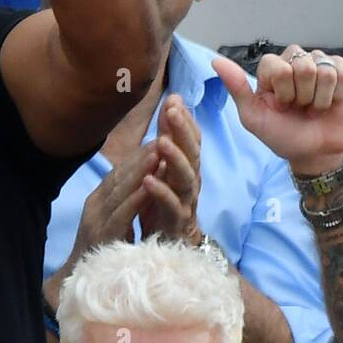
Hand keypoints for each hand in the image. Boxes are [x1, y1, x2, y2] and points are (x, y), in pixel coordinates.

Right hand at [44, 144, 160, 314]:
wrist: (79, 284)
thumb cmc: (100, 255)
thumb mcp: (112, 223)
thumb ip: (123, 204)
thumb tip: (140, 182)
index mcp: (98, 202)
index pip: (119, 173)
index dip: (139, 155)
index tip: (159, 138)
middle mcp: (95, 207)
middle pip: (120, 176)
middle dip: (142, 156)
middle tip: (164, 136)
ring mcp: (97, 222)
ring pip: (121, 190)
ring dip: (141, 170)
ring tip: (160, 152)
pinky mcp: (103, 238)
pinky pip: (121, 215)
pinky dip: (136, 199)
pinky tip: (150, 186)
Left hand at [139, 94, 201, 244]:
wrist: (170, 244)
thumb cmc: (166, 203)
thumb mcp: (166, 166)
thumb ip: (169, 136)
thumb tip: (172, 101)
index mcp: (187, 167)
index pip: (191, 139)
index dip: (184, 119)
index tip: (173, 99)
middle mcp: (190, 181)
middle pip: (192, 153)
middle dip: (183, 130)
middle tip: (172, 111)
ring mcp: (186, 201)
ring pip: (186, 177)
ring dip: (175, 158)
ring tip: (161, 142)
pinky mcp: (177, 221)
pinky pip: (171, 205)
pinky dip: (161, 191)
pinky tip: (149, 179)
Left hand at [212, 45, 342, 176]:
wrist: (314, 154)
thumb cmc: (283, 136)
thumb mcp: (254, 118)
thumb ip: (237, 89)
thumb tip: (215, 62)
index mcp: (273, 69)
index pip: (277, 65)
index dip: (282, 91)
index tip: (281, 107)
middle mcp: (296, 61)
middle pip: (301, 64)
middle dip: (300, 95)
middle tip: (299, 108)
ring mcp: (320, 64)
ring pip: (322, 70)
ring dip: (317, 98)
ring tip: (313, 108)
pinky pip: (340, 74)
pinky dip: (334, 96)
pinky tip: (329, 104)